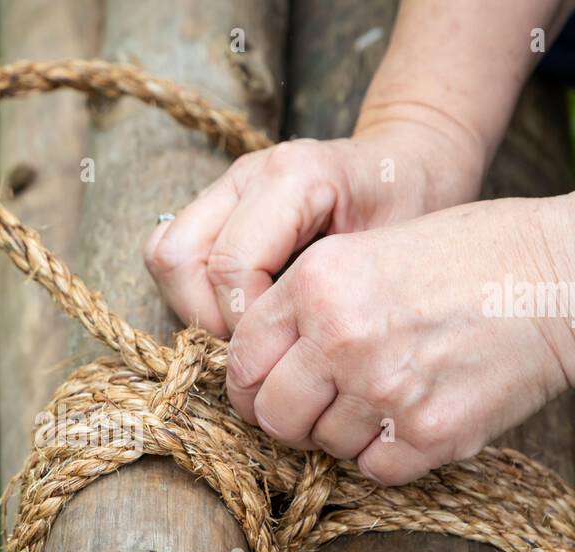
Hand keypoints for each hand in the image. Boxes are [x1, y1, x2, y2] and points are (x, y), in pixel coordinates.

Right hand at [144, 121, 483, 337]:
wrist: (409, 167)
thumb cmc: (410, 214)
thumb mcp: (393, 254)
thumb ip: (337, 294)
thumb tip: (291, 360)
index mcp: (295, 175)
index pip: (231, 264)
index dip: (246, 322)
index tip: (286, 348)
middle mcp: (247, 174)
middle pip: (178, 257)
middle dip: (209, 319)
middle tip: (260, 348)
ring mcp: (223, 187)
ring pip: (164, 254)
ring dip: (193, 309)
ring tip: (247, 335)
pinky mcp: (214, 205)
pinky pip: (172, 254)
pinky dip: (192, 295)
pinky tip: (239, 316)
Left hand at [225, 196, 574, 484]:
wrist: (566, 281)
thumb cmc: (470, 260)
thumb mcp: (369, 252)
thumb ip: (307, 305)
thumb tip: (259, 369)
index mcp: (316, 283)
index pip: (241, 362)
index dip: (252, 385)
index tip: (271, 390)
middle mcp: (340, 337)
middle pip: (272, 415)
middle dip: (291, 418)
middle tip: (324, 405)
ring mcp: (383, 389)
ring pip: (324, 445)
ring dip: (347, 432)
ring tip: (392, 393)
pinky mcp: (428, 433)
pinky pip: (374, 469)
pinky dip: (390, 454)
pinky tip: (419, 414)